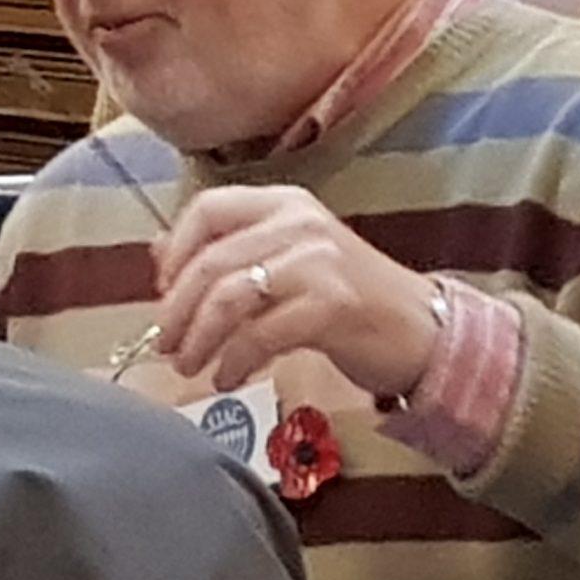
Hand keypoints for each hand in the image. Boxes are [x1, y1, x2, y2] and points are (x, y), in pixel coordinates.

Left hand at [150, 183, 441, 398]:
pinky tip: (227, 376)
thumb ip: (231, 249)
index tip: (163, 290)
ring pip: (230, 296)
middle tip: (165, 344)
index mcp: (285, 203)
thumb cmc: (349, 296)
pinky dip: (233, 360)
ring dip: (199, 338)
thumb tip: (160, 250)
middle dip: (176, 309)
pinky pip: (261, 333)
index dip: (175, 251)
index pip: (208, 209)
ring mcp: (318, 261)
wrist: (419, 326)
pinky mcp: (331, 305)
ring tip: (189, 365)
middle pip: (211, 260)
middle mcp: (300, 223)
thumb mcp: (289, 258)